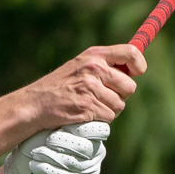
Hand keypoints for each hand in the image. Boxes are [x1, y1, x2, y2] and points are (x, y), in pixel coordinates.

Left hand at [3, 122, 108, 173]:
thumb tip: (74, 113)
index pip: (99, 130)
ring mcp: (90, 170)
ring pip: (74, 163)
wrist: (22, 170)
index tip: (60, 127)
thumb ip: (62, 120)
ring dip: (50, 157)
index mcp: (92, 133)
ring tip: (35, 154)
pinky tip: (35, 166)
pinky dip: (48, 170)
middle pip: (86, 147)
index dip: (81, 128)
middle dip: (62, 142)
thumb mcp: (46, 126)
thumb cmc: (35, 143)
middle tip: (46, 141)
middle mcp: (95, 151)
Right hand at [18, 44, 146, 131]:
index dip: (139, 66)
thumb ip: (104, 65)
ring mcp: (90, 88)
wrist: (35, 103)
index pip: (131, 53)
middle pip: (130, 86)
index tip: (135, 74)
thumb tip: (133, 72)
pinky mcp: (87, 106)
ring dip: (108, 110)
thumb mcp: (80, 66)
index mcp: (94, 55)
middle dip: (120, 95)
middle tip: (103, 96)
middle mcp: (94, 68)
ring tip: (90, 105)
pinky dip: (100, 120)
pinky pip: (108, 117)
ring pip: (120, 105)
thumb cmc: (60, 85)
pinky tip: (85, 114)